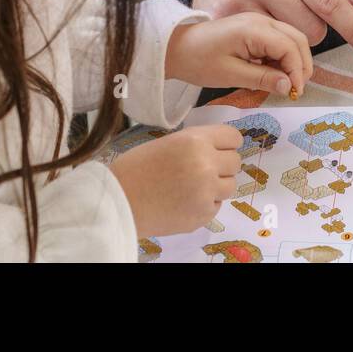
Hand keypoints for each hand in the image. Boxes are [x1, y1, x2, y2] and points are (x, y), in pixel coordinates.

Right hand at [110, 125, 241, 236]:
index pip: (233, 137)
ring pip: (230, 185)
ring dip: (217, 186)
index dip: (227, 144)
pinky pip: (216, 205)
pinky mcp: (203, 214)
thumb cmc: (136, 168)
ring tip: (192, 187)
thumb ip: (196, 144)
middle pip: (235, 162)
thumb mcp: (168, 143)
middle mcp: (206, 164)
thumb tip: (220, 150)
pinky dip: (205, 204)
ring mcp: (207, 191)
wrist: (117, 203)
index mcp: (196, 141)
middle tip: (202, 171)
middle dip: (222, 166)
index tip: (220, 150)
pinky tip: (184, 202)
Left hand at [165, 12, 313, 96]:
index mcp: (255, 29)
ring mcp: (259, 22)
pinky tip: (274, 73)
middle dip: (302, 65)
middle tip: (296, 89)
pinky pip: (279, 40)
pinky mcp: (256, 28)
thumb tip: (289, 87)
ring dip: (294, 61)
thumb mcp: (230, 74)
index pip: (290, 47)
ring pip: (291, 39)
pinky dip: (283, 57)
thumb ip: (262, 79)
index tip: (295, 92)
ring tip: (285, 84)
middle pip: (297, 39)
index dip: (297, 71)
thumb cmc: (199, 61)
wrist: (176, 48)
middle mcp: (262, 21)